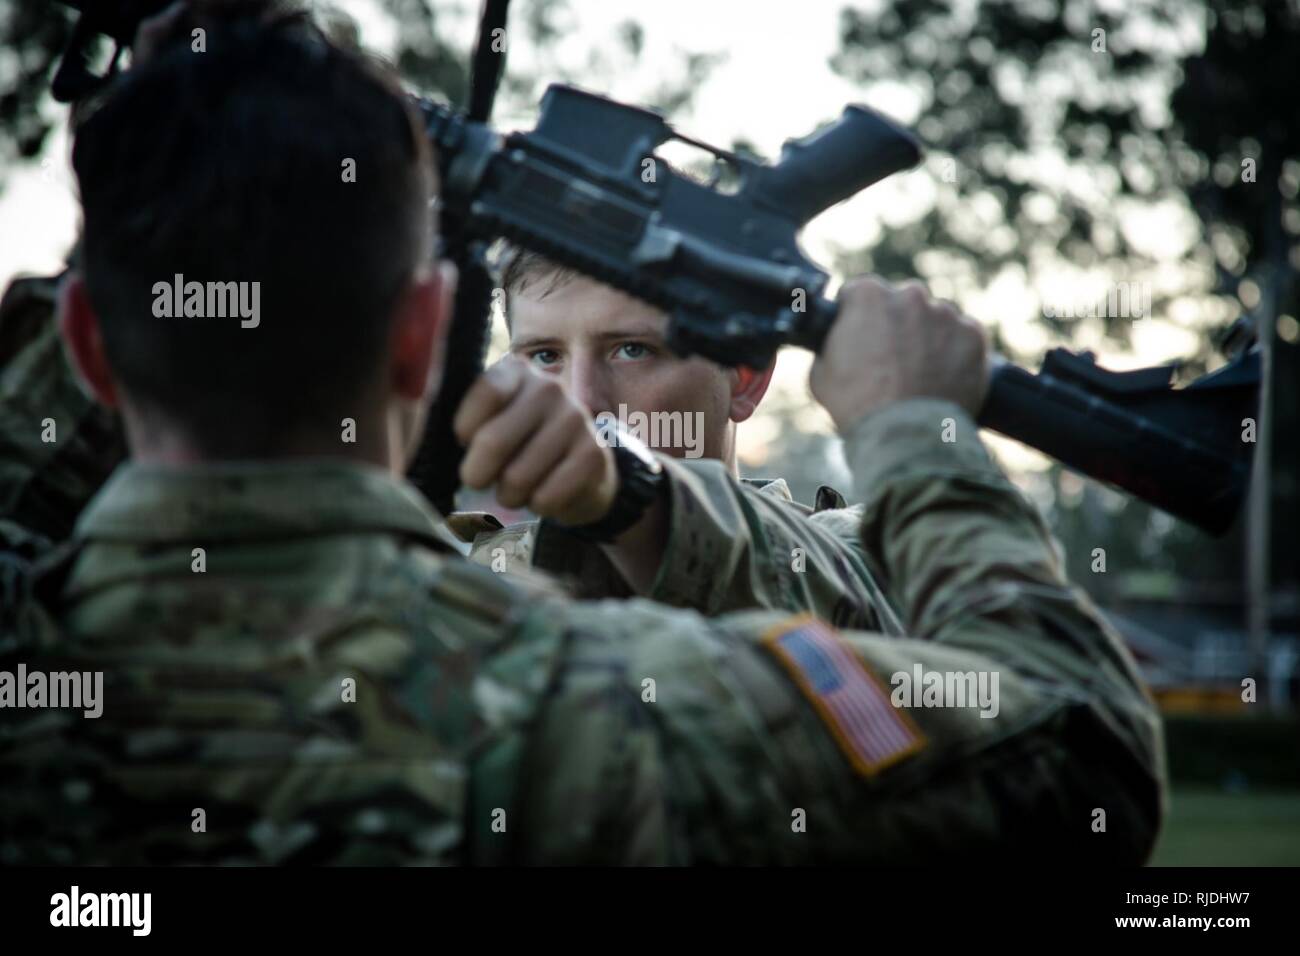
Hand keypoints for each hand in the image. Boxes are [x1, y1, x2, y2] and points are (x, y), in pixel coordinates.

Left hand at [453, 357, 617, 525]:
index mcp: (516, 371)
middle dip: (478, 474)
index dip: (465, 430)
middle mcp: (549, 388)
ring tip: (517, 487)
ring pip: (517, 477)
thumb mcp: (493, 420)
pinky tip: (545, 493)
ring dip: (509, 495)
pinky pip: (546, 497)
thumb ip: (465, 422)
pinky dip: (538, 505)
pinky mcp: (593, 455)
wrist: (583, 467)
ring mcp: (576, 419)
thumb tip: (422, 440)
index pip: (480, 396)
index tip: (468, 440)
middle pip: (492, 442)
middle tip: (481, 479)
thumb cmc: (521, 444)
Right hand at [810, 276, 988, 431]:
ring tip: (920, 375)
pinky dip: (955, 354)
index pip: (860, 294)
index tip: (860, 336)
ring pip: (935, 321)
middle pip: (901, 304)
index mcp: (869, 296)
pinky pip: (963, 339)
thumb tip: (839, 342)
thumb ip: (833, 344)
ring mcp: (946, 315)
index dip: (857, 317)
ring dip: (928, 339)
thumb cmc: (857, 405)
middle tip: (891, 360)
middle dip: (896, 325)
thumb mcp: (821, 372)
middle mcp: (910, 295)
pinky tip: (941, 378)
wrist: (905, 435)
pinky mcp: (974, 336)